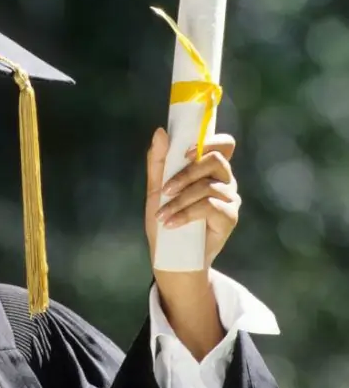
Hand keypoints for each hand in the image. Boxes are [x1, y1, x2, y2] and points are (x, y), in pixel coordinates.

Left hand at [143, 127, 239, 359]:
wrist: (170, 255)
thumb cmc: (165, 218)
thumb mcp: (156, 189)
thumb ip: (159, 161)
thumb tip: (160, 131)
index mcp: (209, 169)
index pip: (223, 145)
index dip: (207, 142)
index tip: (183, 153)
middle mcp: (224, 180)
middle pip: (216, 161)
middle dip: (186, 173)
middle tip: (165, 190)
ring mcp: (230, 199)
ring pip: (208, 187)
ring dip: (179, 201)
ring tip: (162, 216)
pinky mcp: (230, 218)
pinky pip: (210, 207)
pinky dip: (186, 214)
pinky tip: (171, 223)